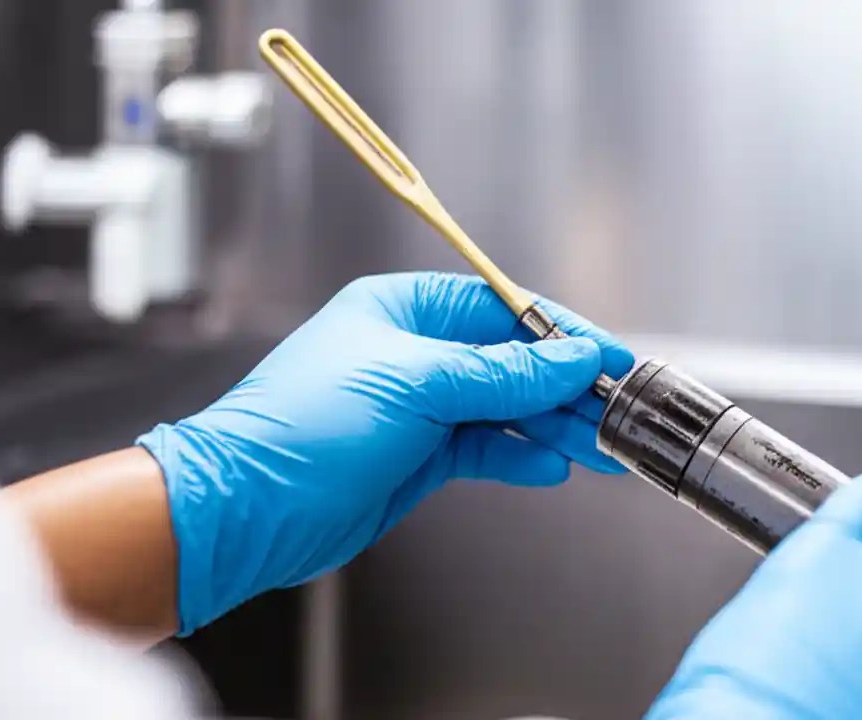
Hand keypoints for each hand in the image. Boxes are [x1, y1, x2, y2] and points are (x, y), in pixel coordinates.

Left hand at [138, 272, 632, 634]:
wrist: (247, 509)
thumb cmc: (303, 427)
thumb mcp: (418, 385)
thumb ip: (503, 373)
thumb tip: (569, 357)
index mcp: (405, 310)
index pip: (504, 309)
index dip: (562, 334)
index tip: (608, 357)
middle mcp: (414, 352)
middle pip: (512, 362)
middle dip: (566, 388)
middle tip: (614, 413)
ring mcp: (417, 406)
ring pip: (505, 409)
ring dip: (552, 427)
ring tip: (600, 448)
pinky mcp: (417, 455)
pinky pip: (484, 447)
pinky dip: (518, 456)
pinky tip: (550, 466)